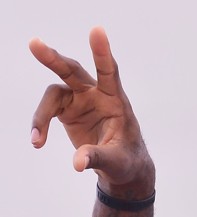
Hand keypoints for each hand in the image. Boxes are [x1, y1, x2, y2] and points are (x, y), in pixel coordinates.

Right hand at [29, 26, 154, 198]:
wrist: (122, 168)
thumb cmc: (126, 161)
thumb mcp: (117, 162)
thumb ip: (97, 158)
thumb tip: (77, 163)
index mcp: (115, 100)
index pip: (109, 72)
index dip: (103, 52)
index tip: (97, 30)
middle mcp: (96, 94)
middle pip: (72, 70)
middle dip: (54, 59)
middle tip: (34, 44)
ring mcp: (80, 99)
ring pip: (54, 92)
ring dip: (42, 114)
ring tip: (37, 140)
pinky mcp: (68, 110)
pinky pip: (47, 110)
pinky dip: (40, 125)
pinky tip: (37, 142)